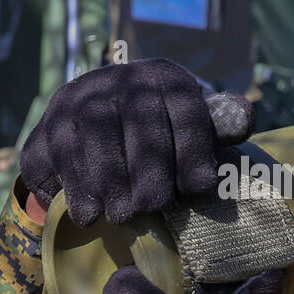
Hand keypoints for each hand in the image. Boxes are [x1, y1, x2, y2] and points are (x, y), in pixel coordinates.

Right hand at [19, 57, 253, 226]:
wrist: (98, 118)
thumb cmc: (160, 132)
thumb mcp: (193, 124)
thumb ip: (220, 125)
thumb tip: (244, 119)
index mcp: (165, 77)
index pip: (184, 110)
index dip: (193, 151)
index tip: (199, 188)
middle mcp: (120, 79)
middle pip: (137, 124)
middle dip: (148, 171)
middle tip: (153, 206)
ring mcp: (80, 98)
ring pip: (94, 138)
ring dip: (109, 182)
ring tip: (122, 215)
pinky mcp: (49, 122)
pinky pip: (59, 153)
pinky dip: (74, 187)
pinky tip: (89, 214)